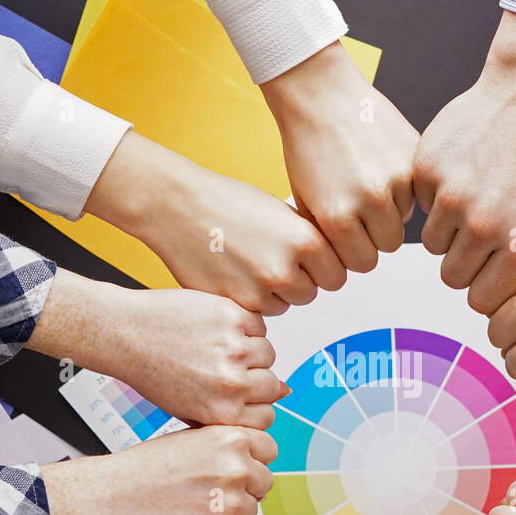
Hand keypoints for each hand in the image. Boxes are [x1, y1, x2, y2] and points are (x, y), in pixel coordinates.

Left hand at [29, 270, 285, 427]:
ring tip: (220, 347)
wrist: (127, 334)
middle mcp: (231, 384)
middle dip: (255, 377)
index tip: (245, 394)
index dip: (256, 404)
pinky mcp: (232, 318)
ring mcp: (234, 349)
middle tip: (228, 367)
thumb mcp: (192, 407)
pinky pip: (257, 325)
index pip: (267, 415)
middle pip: (271, 384)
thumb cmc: (153, 372)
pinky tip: (217, 329)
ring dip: (251, 349)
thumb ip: (236, 409)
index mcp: (223, 413)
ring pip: (267, 353)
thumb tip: (284, 392)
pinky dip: (244, 325)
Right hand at [43, 425, 275, 514]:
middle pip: (264, 482)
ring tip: (195, 508)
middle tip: (210, 493)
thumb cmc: (148, 468)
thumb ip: (229, 446)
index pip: (268, 449)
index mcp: (231, 437)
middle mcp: (237, 466)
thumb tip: (257, 459)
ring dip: (231, 513)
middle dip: (244, 488)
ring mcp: (232, 501)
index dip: (251, 460)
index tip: (234, 468)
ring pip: (252, 511)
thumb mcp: (194, 438)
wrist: (114, 496)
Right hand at [84, 131, 342, 314]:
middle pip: (311, 294)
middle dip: (298, 281)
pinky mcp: (236, 305)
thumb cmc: (225, 202)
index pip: (337, 275)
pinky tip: (236, 274)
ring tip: (251, 263)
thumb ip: (309, 240)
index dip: (323, 268)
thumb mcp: (283, 212)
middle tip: (274, 260)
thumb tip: (330, 260)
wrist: (178, 207)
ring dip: (274, 292)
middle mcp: (285, 270)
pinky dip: (251, 300)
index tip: (313, 263)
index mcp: (306, 241)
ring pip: (284, 306)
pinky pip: (258, 312)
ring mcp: (259, 291)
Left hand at [261, 42, 417, 270]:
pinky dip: (403, 189)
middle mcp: (370, 200)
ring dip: (390, 211)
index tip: (350, 239)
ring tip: (370, 185)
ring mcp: (396, 178)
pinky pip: (416, 193)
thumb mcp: (305, 201)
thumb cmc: (306, 145)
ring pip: (404, 220)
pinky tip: (382, 169)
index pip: (361, 263)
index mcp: (337, 216)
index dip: (355, 252)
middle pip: (387, 247)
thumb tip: (349, 261)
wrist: (320, 94)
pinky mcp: (413, 158)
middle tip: (362, 215)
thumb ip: (329, 236)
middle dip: (375, 236)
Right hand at [413, 12, 515, 313]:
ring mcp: (453, 199)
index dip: (483, 288)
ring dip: (447, 229)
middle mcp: (486, 227)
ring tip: (471, 198)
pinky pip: (421, 207)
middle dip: (463, 260)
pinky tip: (461, 172)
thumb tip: (496, 298)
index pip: (483, 301)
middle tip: (477, 233)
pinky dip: (434, 196)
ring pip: (433, 245)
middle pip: (453, 277)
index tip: (486, 275)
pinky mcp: (428, 172)